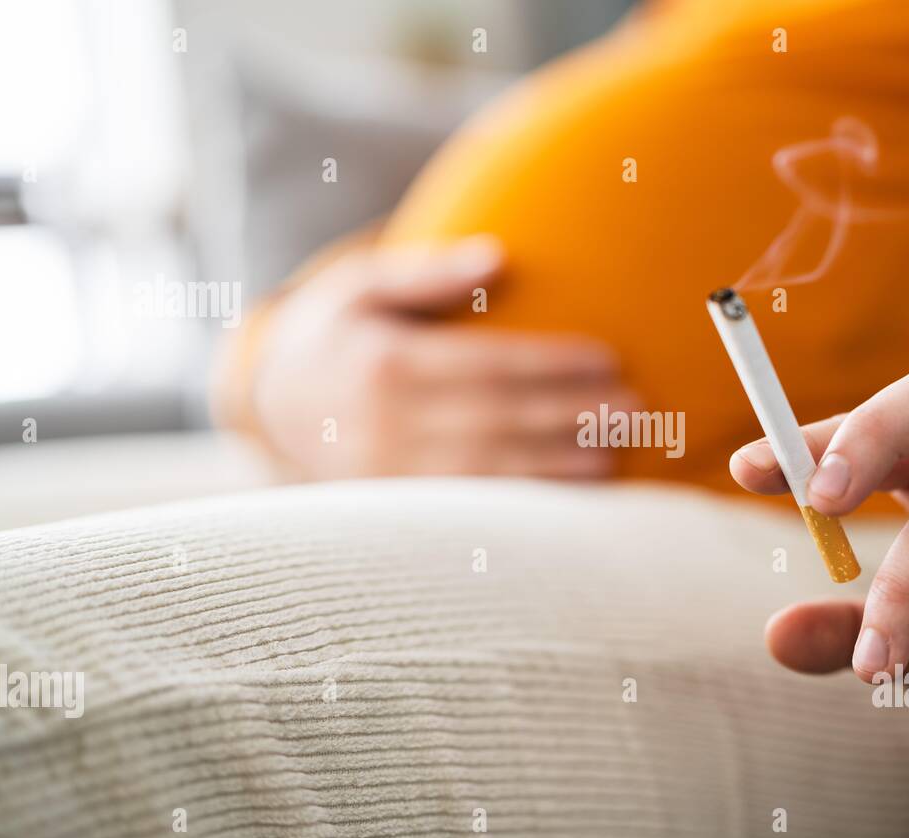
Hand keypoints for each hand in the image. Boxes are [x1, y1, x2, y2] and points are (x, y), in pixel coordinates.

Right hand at [249, 237, 634, 479]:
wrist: (274, 406)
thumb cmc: (338, 333)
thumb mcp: (363, 287)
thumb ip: (429, 273)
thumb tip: (497, 256)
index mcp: (389, 365)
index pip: (489, 366)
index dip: (553, 364)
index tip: (608, 358)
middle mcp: (390, 425)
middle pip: (500, 421)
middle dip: (572, 416)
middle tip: (634, 409)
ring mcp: (393, 476)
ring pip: (491, 474)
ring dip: (558, 468)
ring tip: (616, 454)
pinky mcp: (397, 509)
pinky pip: (471, 510)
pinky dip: (524, 507)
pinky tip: (569, 497)